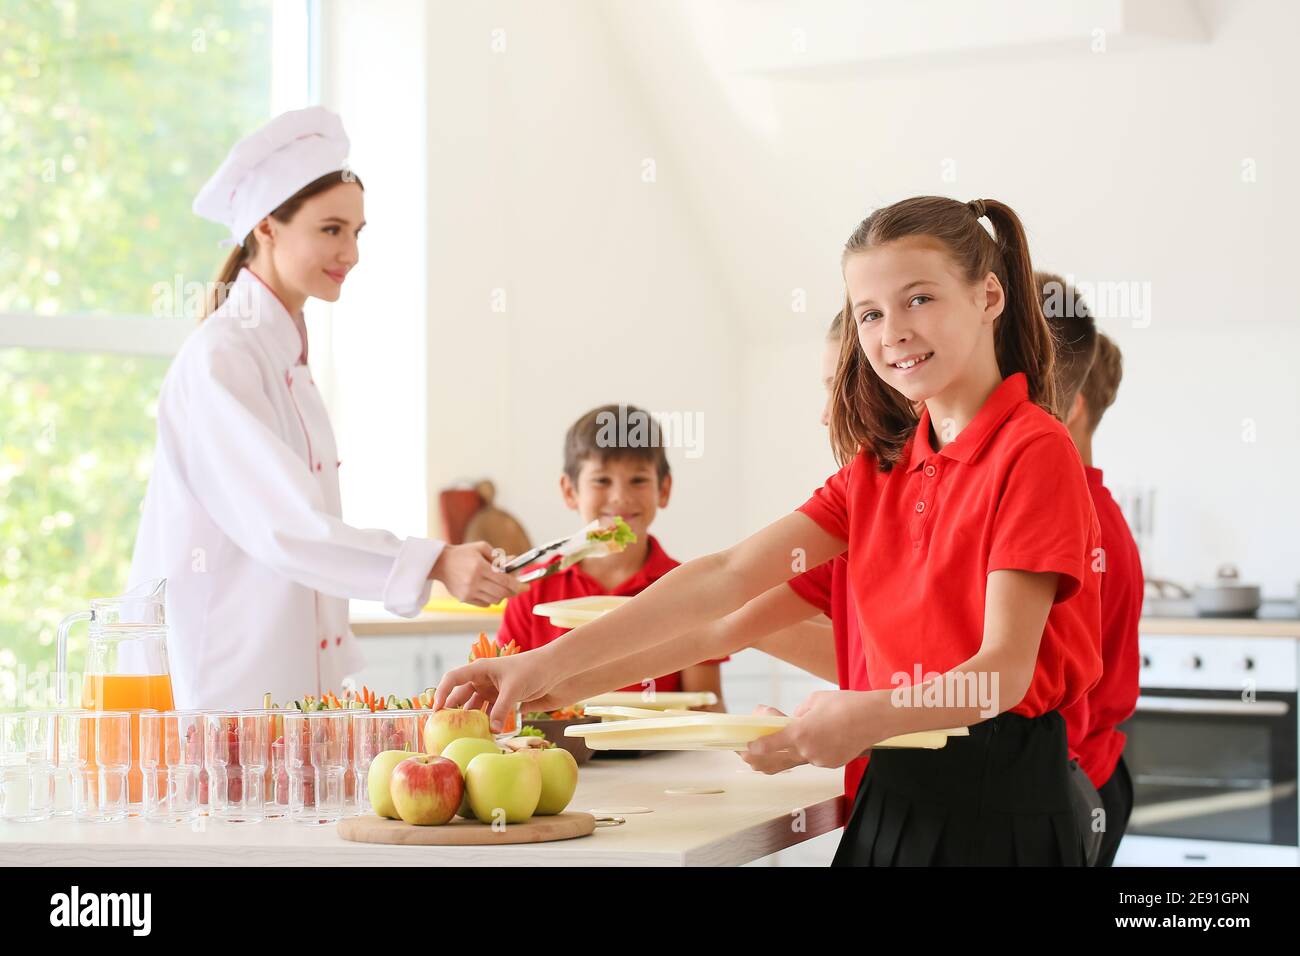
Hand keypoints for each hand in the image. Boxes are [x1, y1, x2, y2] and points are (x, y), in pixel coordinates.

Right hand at [430, 541, 525, 606]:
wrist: (440, 563)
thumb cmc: (462, 553)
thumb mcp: (481, 548)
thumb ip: (498, 556)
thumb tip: (514, 561)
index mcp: (479, 567)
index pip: (504, 581)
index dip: (518, 585)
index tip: (527, 587)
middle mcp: (474, 581)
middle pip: (502, 593)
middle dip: (513, 591)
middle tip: (518, 587)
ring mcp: (469, 592)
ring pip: (494, 600)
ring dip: (502, 595)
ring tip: (501, 586)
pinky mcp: (464, 598)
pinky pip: (485, 604)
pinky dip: (491, 599)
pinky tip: (489, 590)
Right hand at [433, 649, 558, 731]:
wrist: (555, 669)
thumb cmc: (533, 669)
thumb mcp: (514, 688)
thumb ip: (501, 710)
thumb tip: (492, 731)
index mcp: (480, 669)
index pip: (453, 678)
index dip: (442, 693)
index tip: (435, 710)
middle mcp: (483, 680)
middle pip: (461, 696)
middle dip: (452, 711)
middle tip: (443, 729)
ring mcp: (493, 691)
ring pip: (475, 707)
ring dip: (470, 720)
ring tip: (462, 736)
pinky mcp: (504, 701)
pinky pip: (490, 714)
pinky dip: (486, 724)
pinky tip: (484, 735)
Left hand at [744, 691, 880, 771]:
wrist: (876, 717)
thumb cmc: (846, 704)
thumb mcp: (815, 700)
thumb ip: (799, 714)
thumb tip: (792, 721)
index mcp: (801, 732)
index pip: (770, 745)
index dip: (755, 748)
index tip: (745, 748)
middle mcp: (809, 751)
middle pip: (777, 761)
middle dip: (759, 760)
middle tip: (747, 756)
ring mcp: (821, 760)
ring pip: (796, 760)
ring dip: (784, 754)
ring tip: (776, 744)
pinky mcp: (833, 763)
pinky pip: (813, 759)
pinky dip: (807, 751)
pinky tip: (813, 739)